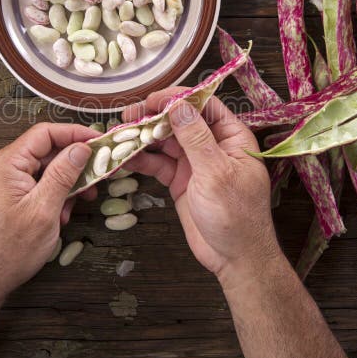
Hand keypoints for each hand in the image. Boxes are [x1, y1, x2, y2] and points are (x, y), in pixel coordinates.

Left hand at [0, 122, 97, 304]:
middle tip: (100, 174)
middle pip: (47, 151)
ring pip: (46, 169)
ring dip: (67, 183)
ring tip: (82, 201)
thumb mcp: (44, 210)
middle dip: (74, 163)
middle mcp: (3, 167)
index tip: (100, 141)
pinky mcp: (10, 195)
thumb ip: (63, 175)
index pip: (44, 134)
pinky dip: (55, 194)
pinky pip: (39, 184)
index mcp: (6, 164)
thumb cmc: (12, 249)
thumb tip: (82, 148)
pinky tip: (63, 214)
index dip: (74, 133)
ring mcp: (6, 181)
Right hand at [122, 88, 278, 284]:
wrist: (235, 258)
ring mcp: (195, 163)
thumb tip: (179, 105)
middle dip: (154, 116)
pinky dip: (142, 160)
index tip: (152, 99)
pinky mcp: (181, 181)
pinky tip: (124, 157)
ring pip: (166, 142)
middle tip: (128, 115)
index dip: (177, 98)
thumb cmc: (237, 216)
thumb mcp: (216, 173)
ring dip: (143, 137)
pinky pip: (159, 164)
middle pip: (180, 120)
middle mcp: (213, 145)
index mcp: (231, 137)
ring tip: (119, 133)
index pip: (204, 106)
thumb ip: (196, 138)